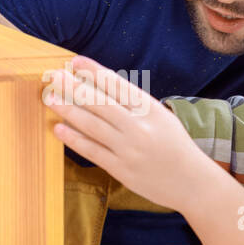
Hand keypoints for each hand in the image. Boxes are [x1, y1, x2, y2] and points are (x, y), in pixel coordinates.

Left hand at [43, 54, 211, 212]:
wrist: (193, 182)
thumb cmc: (175, 147)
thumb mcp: (162, 118)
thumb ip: (136, 106)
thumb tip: (103, 88)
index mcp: (151, 110)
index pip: (117, 85)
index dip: (94, 71)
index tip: (75, 62)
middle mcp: (139, 127)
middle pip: (100, 103)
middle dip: (74, 87)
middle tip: (53, 76)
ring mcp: (129, 149)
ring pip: (92, 125)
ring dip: (68, 110)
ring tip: (51, 98)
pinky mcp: (121, 169)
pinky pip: (92, 151)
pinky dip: (74, 139)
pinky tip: (59, 128)